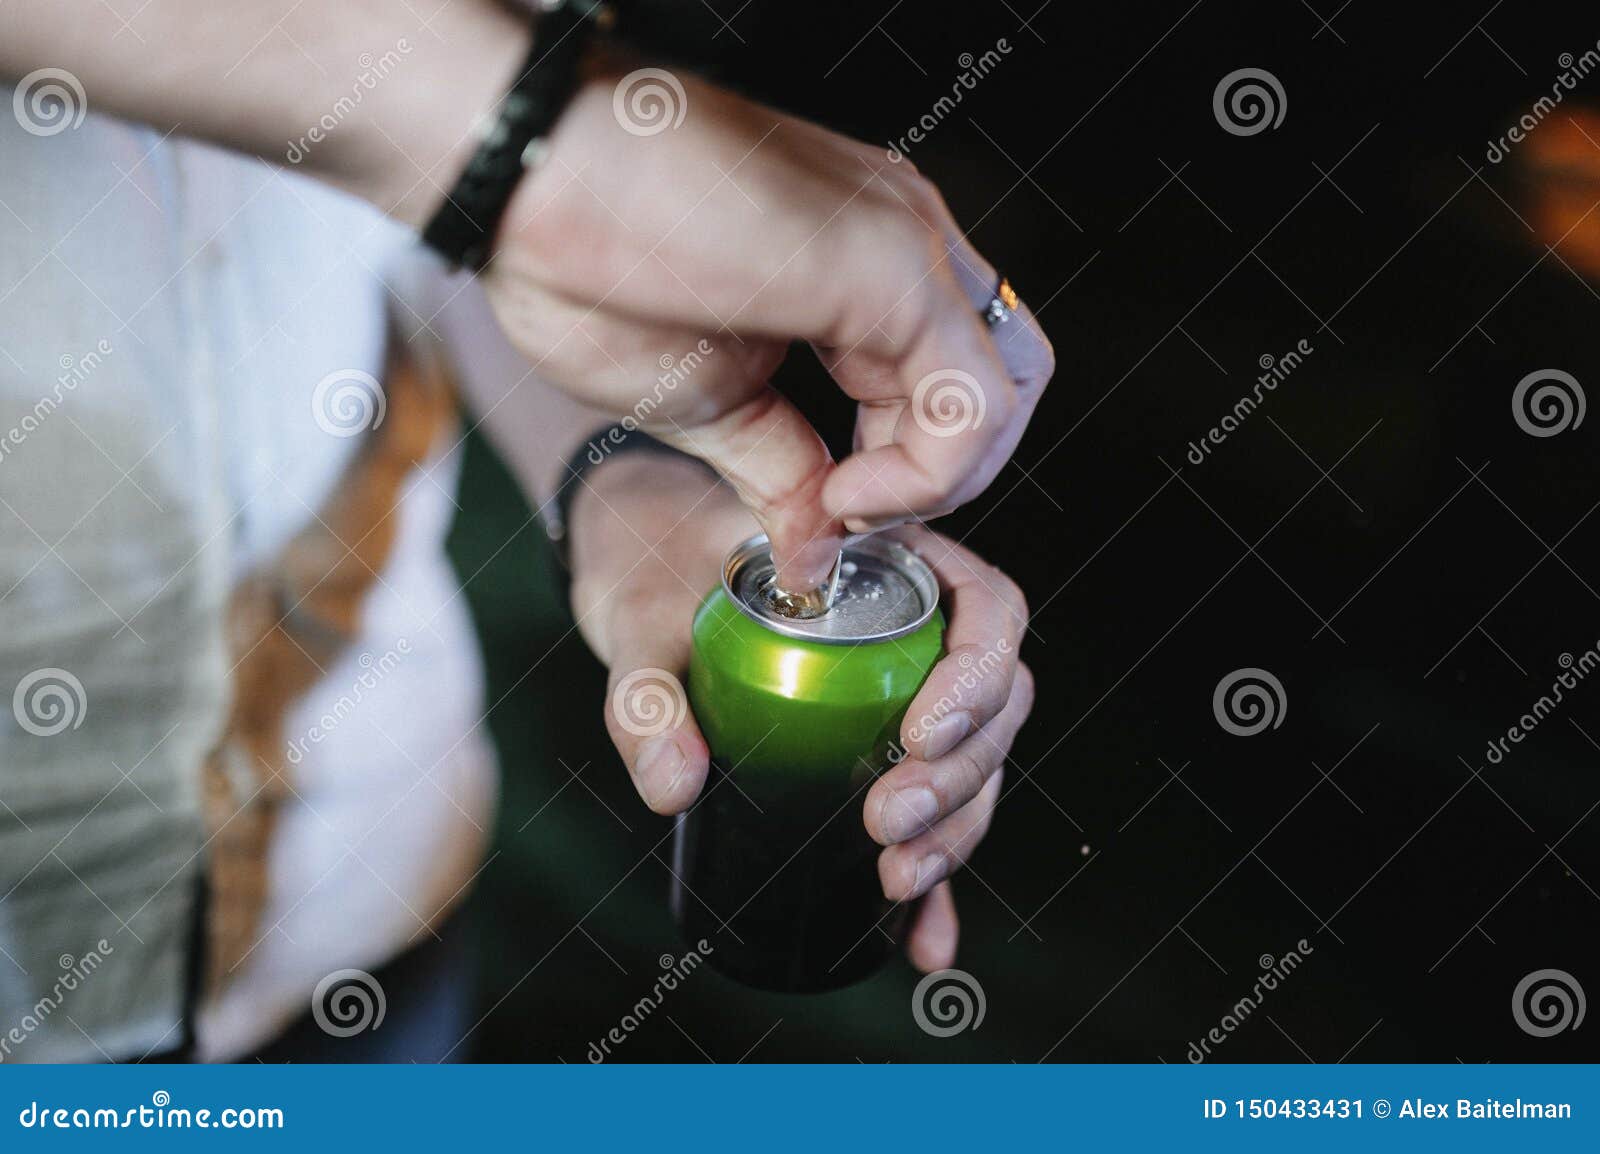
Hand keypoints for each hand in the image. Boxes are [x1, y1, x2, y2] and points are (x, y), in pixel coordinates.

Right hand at [485, 66, 1053, 588]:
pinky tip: (842, 492)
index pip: (953, 380)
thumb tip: (811, 556)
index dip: (906, 471)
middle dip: (944, 476)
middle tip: (849, 512)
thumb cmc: (586, 264)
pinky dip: (924, 475)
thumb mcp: (708, 403)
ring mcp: (906, 245)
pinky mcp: (893, 265)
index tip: (825, 513)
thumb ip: (781, 473)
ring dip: (940, 479)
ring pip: (1011, 386)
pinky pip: (974, 398)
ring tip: (843, 503)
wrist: (523, 179)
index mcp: (864, 268)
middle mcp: (903, 244)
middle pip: (1006, 379)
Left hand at [569, 451, 1033, 971]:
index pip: (984, 607)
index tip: (916, 736)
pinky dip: (937, 885)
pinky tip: (921, 942)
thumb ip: (648, 690)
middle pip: (995, 700)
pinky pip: (931, 818)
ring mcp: (912, 696)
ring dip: (957, 829)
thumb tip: (674, 786)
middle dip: (959, 775)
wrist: (650, 589)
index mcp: (893, 564)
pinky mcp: (884, 758)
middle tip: (888, 823)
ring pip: (976, 763)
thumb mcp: (645, 619)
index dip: (975, 674)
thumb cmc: (660, 575)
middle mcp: (923, 627)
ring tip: (898, 878)